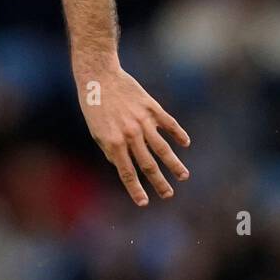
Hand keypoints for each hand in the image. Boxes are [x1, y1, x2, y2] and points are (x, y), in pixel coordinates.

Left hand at [76, 64, 190, 205]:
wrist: (99, 77)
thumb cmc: (94, 106)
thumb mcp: (96, 131)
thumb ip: (110, 150)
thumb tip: (121, 165)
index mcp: (113, 143)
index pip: (127, 172)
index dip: (135, 189)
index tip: (144, 202)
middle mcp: (130, 134)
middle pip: (148, 164)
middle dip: (159, 182)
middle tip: (168, 195)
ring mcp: (142, 121)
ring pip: (162, 148)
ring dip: (174, 164)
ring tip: (183, 176)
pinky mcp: (151, 107)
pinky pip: (168, 123)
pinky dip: (178, 134)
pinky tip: (185, 143)